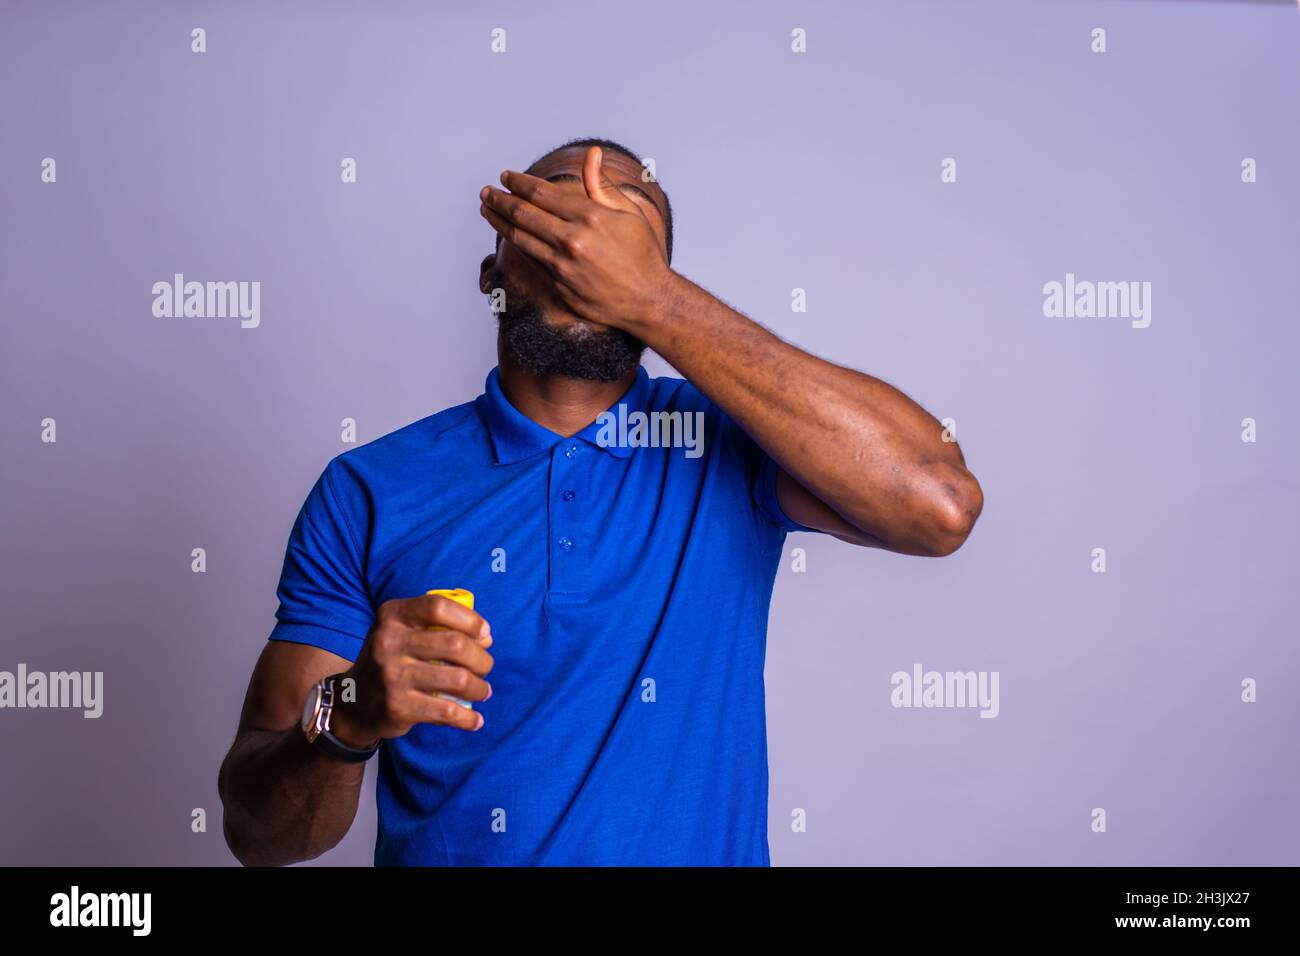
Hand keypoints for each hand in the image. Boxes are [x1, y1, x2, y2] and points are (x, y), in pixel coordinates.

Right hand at [330, 593, 493, 743]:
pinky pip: (448, 711)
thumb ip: (441, 629)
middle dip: (481, 658)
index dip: (470, 619)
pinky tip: (475, 720)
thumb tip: (486, 638)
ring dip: (480, 687)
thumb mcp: (403, 632)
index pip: (438, 607)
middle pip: (455, 644)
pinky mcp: (398, 707)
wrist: (353, 703)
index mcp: (391, 616)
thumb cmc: (392, 661)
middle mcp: (388, 642)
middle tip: (485, 667)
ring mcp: (392, 675)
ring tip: (483, 690)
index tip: (484, 633)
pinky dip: (468, 718)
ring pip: (458, 679)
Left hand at [479, 145, 677, 331]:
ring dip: (498, 221)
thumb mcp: (629, 214)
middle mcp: (573, 241)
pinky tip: (507, 235)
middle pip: (523, 214)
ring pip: (520, 238)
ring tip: (487, 209)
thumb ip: (602, 185)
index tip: (506, 177)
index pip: (541, 193)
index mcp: (590, 217)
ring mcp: (563, 266)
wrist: (649, 301)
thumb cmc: (643, 255)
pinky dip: (515, 245)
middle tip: (487, 192)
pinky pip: (530, 260)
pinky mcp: (559, 287)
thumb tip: (591, 154)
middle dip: (500, 200)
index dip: (519, 183)